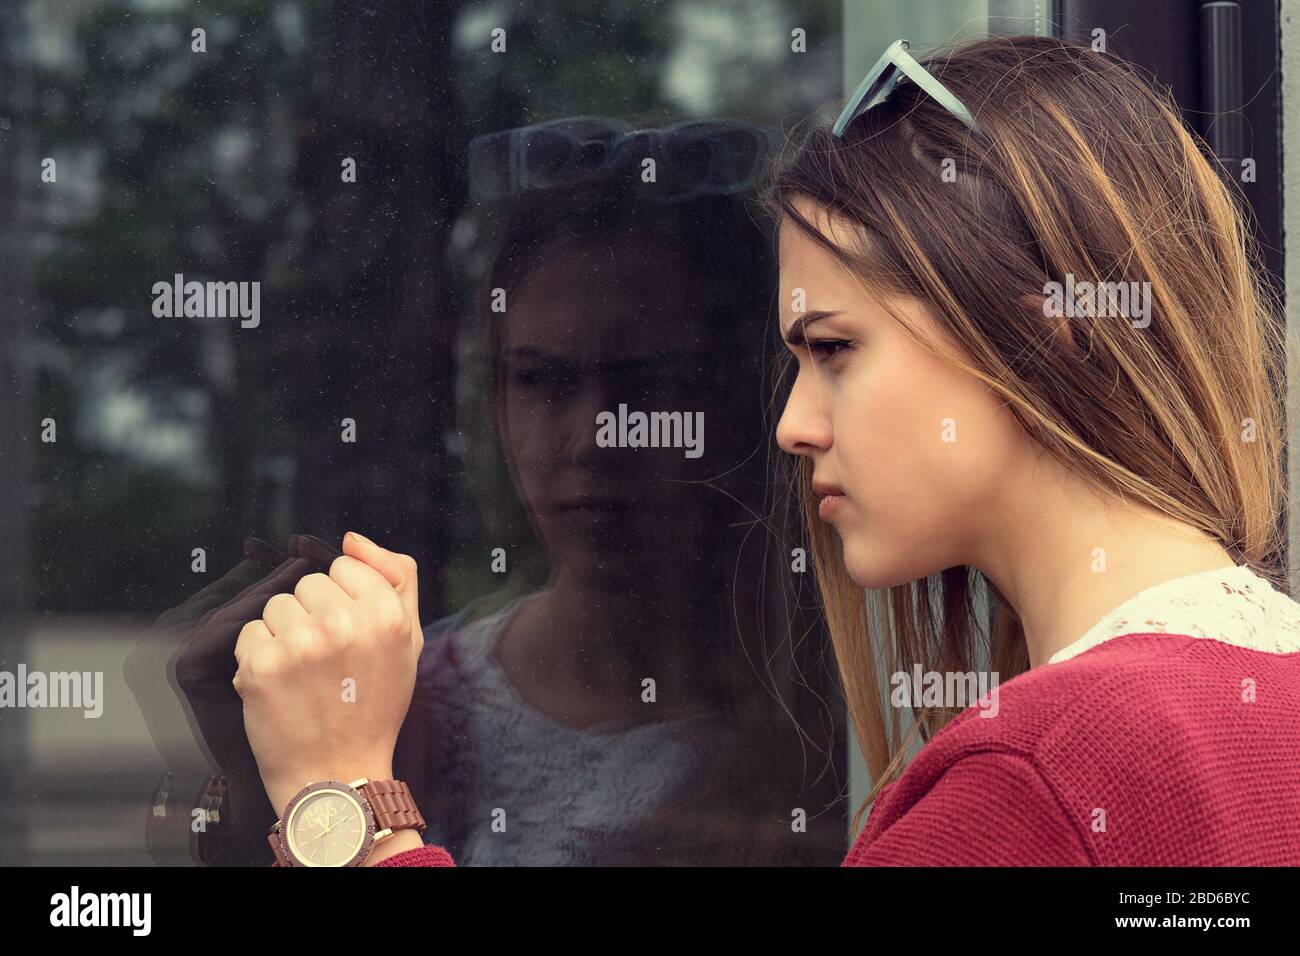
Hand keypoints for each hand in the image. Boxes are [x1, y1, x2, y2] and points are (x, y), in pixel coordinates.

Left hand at [234, 532, 424, 817]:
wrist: (338, 774)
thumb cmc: (373, 705)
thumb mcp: (407, 641)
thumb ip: (396, 579)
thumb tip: (352, 540)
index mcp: (386, 614)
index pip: (345, 567)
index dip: (344, 600)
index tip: (350, 637)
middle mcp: (344, 623)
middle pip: (308, 583)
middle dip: (313, 615)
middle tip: (328, 662)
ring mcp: (300, 645)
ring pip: (276, 605)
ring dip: (284, 635)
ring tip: (303, 675)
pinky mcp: (261, 666)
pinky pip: (249, 633)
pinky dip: (258, 658)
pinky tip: (280, 687)